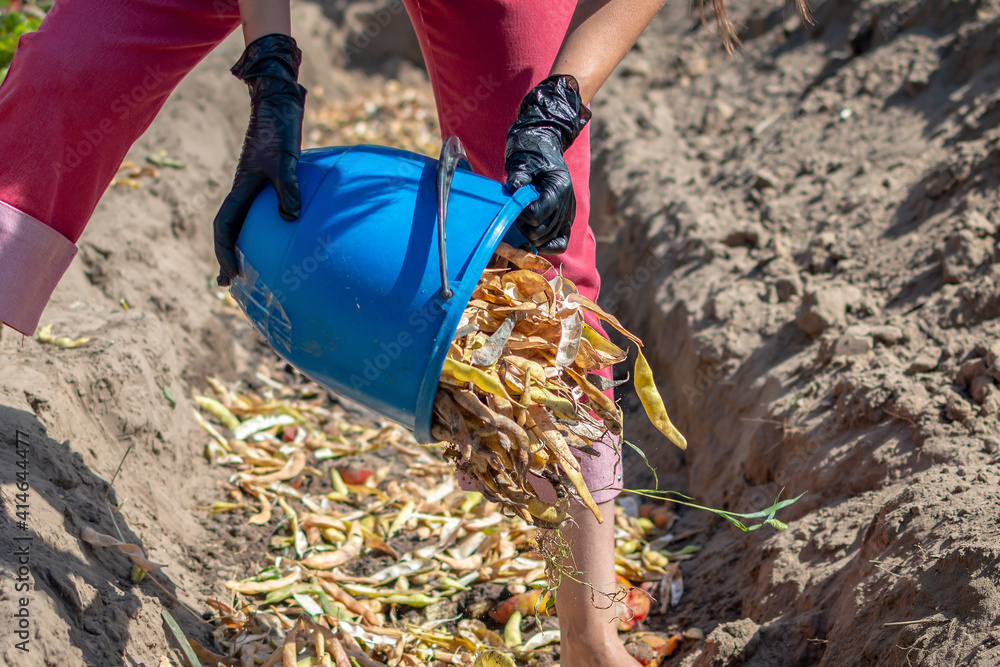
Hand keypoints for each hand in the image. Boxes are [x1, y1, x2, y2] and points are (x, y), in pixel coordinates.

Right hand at [214, 33, 306, 285]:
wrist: (279, 103)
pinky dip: (268, 228)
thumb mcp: (284, 158)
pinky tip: (285, 235)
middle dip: (228, 257)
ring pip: (246, 222)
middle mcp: (246, 191)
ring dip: (244, 245)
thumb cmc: (279, 129)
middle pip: (230, 230)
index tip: (230, 276)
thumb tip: (290, 218)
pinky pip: (264, 211)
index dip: (225, 253)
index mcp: (242, 189)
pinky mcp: (271, 180)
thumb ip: (288, 187)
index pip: (225, 227)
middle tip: (230, 284)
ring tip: (250, 268)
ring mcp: (257, 186)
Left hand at [504, 74, 590, 253]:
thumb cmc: (530, 149)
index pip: (536, 215)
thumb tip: (514, 192)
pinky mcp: (565, 217)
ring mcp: (568, 211)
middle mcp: (567, 202)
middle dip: (523, 226)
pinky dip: (549, 245)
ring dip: (531, 234)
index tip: (512, 205)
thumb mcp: (521, 161)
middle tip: (513, 212)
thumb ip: (519, 178)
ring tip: (521, 219)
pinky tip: (536, 242)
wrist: (543, 141)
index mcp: (558, 187)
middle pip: (541, 231)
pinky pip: (561, 240)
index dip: (519, 215)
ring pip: (548, 238)